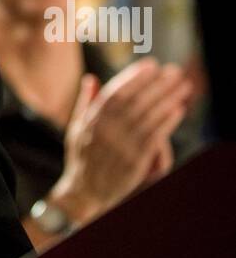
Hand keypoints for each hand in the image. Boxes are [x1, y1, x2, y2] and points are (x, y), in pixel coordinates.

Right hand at [50, 60, 191, 223]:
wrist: (83, 193)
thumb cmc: (81, 159)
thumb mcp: (75, 128)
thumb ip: (84, 102)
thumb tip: (90, 78)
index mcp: (92, 119)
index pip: (116, 92)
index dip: (134, 76)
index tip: (151, 64)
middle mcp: (106, 130)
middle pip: (136, 101)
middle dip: (157, 84)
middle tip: (173, 71)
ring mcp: (120, 146)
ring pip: (147, 117)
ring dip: (167, 99)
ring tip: (182, 87)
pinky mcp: (133, 162)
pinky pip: (153, 138)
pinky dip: (166, 123)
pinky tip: (178, 110)